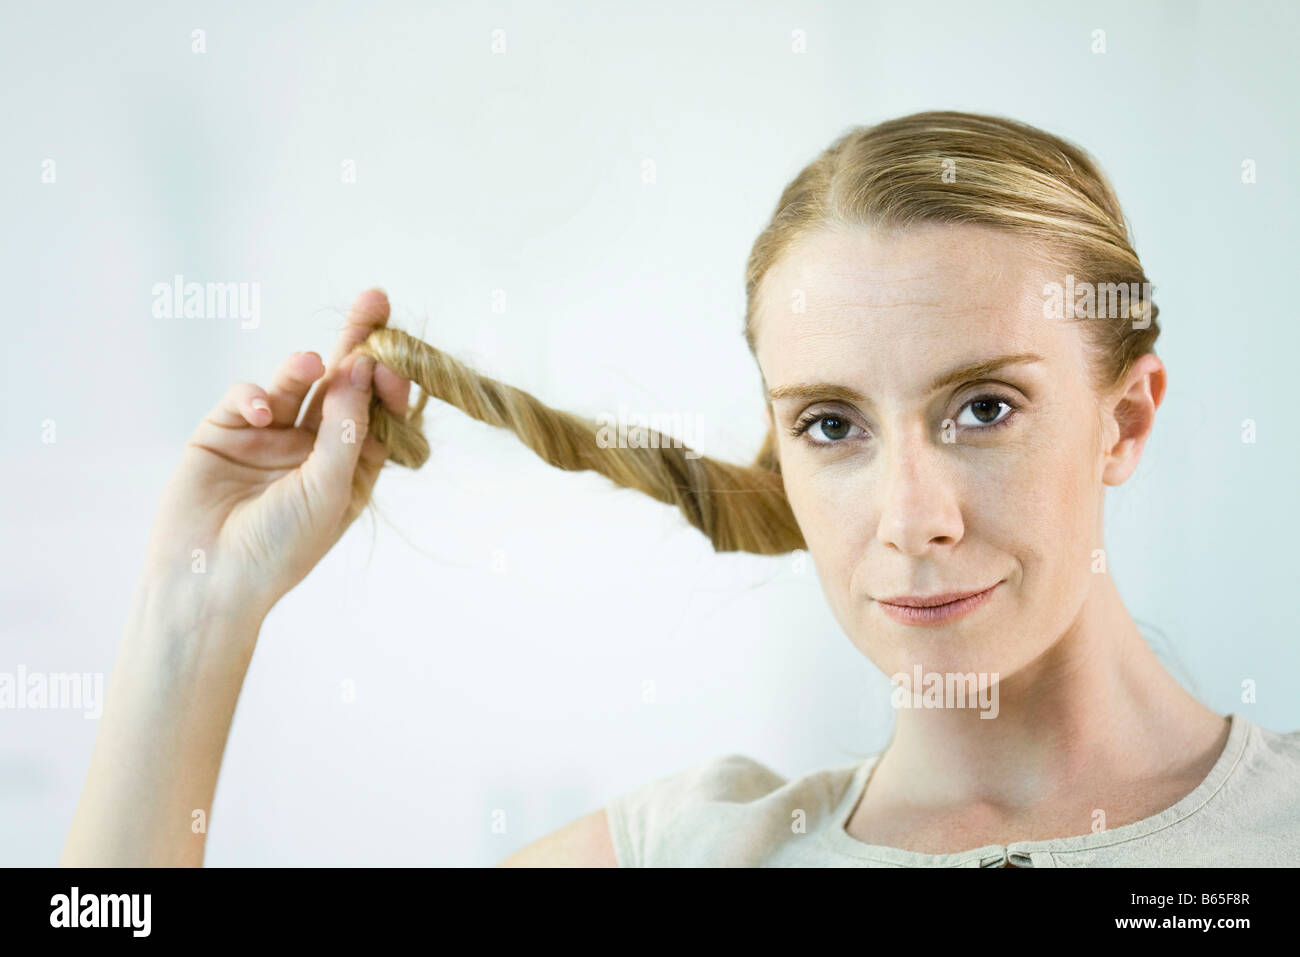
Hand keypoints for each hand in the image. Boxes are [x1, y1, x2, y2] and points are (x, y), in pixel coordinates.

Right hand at [141, 288, 412, 625]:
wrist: (208, 579)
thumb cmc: (281, 546)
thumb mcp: (329, 489)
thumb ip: (347, 429)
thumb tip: (363, 369)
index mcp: (351, 468)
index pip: (379, 413)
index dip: (389, 384)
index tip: (396, 361)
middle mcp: (315, 448)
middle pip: (344, 385)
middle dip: (359, 343)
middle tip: (376, 300)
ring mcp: (271, 437)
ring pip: (298, 384)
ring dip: (308, 366)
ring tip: (315, 363)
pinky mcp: (226, 430)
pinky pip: (248, 396)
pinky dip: (256, 394)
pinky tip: (261, 412)